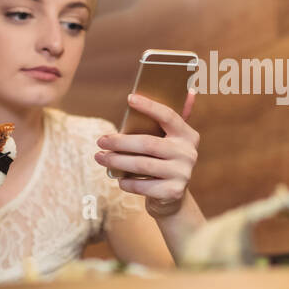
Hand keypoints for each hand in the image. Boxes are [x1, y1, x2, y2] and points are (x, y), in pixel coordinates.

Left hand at [95, 90, 198, 217]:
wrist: (172, 198)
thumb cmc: (163, 161)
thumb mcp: (169, 141)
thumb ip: (171, 120)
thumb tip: (188, 90)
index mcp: (188, 135)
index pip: (169, 116)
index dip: (150, 106)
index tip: (130, 98)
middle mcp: (189, 153)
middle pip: (148, 143)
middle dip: (120, 142)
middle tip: (100, 141)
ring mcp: (183, 174)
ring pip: (142, 165)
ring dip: (116, 161)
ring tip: (100, 157)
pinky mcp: (173, 192)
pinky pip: (142, 185)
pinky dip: (126, 182)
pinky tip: (117, 178)